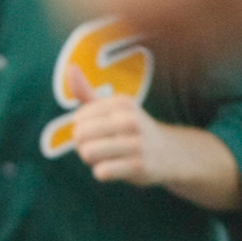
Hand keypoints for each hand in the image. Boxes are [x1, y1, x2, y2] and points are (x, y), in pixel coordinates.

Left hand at [65, 66, 167, 186]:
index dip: (83, 129)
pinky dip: (103, 172)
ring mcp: (137, 144)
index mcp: (122, 103)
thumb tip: (70, 68)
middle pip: (80, 135)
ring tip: (107, 157)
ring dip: (92, 160)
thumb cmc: (132, 129)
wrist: (172, 154)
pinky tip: (117, 169)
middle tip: (102, 147)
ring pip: (88, 153)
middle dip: (83, 145)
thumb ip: (87, 92)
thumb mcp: (113, 108)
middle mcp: (130, 120)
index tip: (100, 132)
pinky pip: (101, 171)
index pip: (79, 118)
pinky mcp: (140, 166)